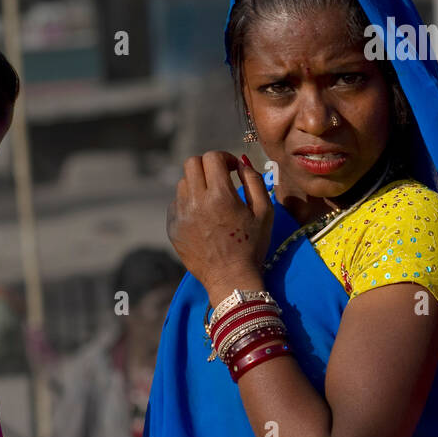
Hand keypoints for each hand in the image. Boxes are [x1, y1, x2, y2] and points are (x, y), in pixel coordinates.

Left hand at [166, 151, 272, 299]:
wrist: (230, 280)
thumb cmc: (251, 247)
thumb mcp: (264, 212)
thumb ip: (254, 180)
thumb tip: (242, 162)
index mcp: (220, 195)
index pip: (212, 157)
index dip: (224, 158)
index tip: (232, 169)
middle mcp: (196, 202)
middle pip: (191, 163)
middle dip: (207, 166)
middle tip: (219, 178)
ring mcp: (181, 216)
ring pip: (182, 183)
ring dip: (196, 184)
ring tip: (210, 200)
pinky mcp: (173, 228)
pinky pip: (176, 204)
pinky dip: (187, 204)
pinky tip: (201, 217)